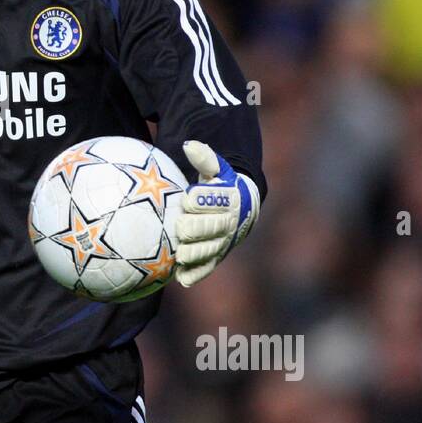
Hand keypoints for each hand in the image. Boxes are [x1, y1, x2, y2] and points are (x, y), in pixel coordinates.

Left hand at [173, 140, 259, 287]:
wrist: (241, 210)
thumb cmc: (220, 186)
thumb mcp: (216, 170)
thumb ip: (204, 159)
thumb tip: (188, 145)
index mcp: (227, 200)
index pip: (209, 200)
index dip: (196, 200)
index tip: (187, 199)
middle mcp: (227, 223)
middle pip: (208, 227)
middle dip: (193, 227)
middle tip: (180, 227)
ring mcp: (223, 242)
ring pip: (209, 250)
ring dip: (194, 253)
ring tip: (180, 254)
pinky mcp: (217, 258)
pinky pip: (207, 268)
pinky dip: (195, 274)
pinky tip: (181, 278)